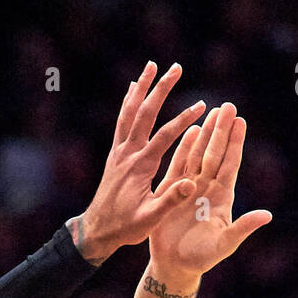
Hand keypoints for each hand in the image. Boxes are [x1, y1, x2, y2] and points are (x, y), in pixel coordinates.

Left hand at [68, 62, 207, 263]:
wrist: (96, 231)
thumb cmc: (125, 228)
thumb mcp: (150, 220)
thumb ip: (170, 201)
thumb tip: (190, 184)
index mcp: (140, 167)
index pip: (164, 136)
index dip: (183, 119)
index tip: (201, 105)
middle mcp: (127, 154)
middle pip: (144, 114)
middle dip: (161, 89)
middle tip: (176, 67)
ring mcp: (119, 152)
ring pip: (129, 112)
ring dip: (141, 88)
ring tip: (152, 66)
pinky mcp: (115, 154)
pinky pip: (121, 121)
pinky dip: (128, 103)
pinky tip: (133, 89)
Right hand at [146, 102, 271, 280]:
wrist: (175, 266)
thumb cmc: (202, 258)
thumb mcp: (225, 244)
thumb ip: (243, 228)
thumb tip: (267, 215)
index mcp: (222, 197)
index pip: (230, 164)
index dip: (235, 143)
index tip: (240, 121)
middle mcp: (207, 188)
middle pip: (216, 153)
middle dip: (222, 130)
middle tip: (228, 105)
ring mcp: (189, 188)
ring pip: (198, 155)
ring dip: (205, 133)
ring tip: (211, 111)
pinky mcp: (172, 192)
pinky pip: (178, 165)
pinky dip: (184, 148)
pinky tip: (190, 131)